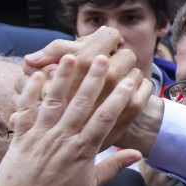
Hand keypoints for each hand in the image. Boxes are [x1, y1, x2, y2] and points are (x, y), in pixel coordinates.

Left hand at [0, 54, 144, 185]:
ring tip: (70, 57)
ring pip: (54, 101)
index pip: (104, 119)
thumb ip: (113, 166)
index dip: (117, 99)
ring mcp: (41, 135)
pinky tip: (38, 75)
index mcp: (82, 150)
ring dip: (62, 78)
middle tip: (102, 58)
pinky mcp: (21, 136)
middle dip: (92, 80)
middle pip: (80, 104)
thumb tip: (138, 154)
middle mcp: (62, 138)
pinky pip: (26, 110)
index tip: (128, 82)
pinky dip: (31, 92)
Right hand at [22, 27, 145, 145]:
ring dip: (128, 76)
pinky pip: (146, 87)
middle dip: (118, 60)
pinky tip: (125, 95)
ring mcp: (120, 92)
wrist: (61, 151)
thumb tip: (56, 45)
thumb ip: (55, 52)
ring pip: (136, 71)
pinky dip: (139, 89)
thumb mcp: (39, 77)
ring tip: (114, 86)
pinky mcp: (133, 109)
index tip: (102, 49)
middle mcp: (106, 74)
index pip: (110, 35)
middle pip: (126, 54)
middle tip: (108, 70)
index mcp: (84, 60)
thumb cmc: (46, 110)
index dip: (106, 40)